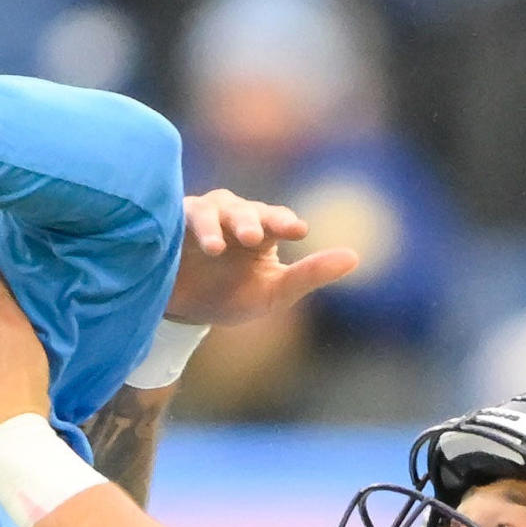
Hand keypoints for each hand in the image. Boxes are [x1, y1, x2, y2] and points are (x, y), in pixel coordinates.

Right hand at [164, 189, 359, 327]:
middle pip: (243, 211)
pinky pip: (177, 218)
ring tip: (216, 248)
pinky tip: (181, 240)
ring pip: (209, 212)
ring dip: (214, 226)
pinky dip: (181, 226)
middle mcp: (231, 216)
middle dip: (248, 222)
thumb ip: (310, 274)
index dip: (284, 222)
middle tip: (253, 238)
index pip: (276, 219)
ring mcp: (200, 217)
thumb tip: (355, 257)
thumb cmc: (231, 298)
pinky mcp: (170, 224)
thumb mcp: (274, 293)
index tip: (296, 231)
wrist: (182, 315)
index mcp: (261, 229)